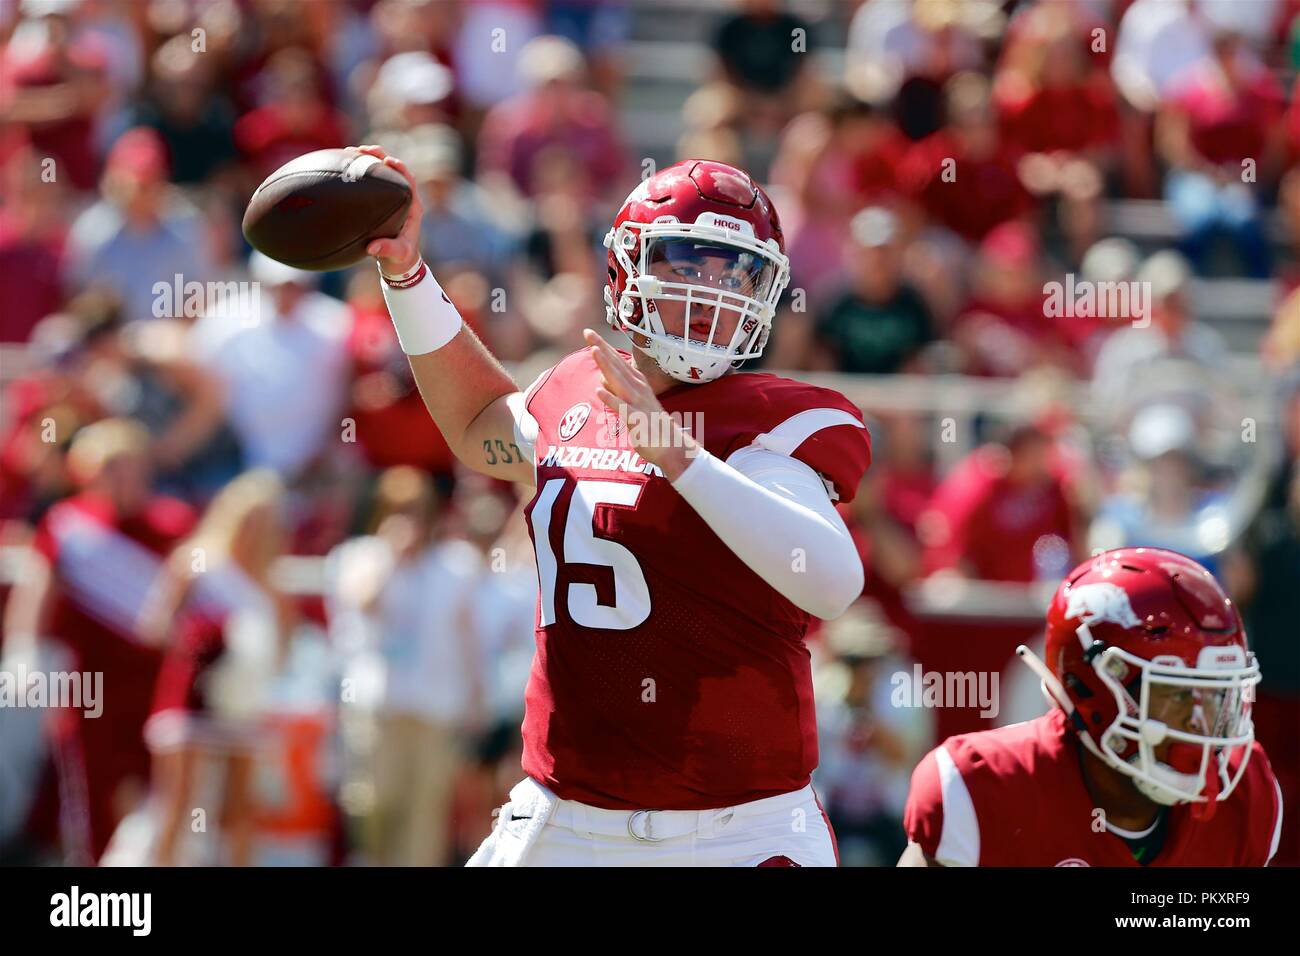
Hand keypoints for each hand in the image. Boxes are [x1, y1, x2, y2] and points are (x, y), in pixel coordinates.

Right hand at [356, 144, 423, 275]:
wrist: (398, 263)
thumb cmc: (401, 258)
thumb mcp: (397, 255)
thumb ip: (388, 250)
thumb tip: (372, 247)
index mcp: (412, 206)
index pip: (409, 180)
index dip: (400, 168)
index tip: (388, 161)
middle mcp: (402, 198)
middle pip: (393, 169)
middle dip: (379, 155)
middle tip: (363, 149)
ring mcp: (390, 197)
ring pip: (381, 172)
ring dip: (367, 160)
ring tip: (350, 152)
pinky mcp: (378, 201)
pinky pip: (370, 182)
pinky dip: (359, 172)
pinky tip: (343, 166)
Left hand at [583, 329, 696, 480]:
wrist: (671, 446)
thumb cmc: (650, 424)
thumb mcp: (632, 402)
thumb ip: (618, 390)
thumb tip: (602, 380)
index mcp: (637, 383)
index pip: (617, 361)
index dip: (603, 346)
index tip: (589, 332)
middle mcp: (637, 389)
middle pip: (616, 365)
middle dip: (602, 348)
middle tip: (588, 332)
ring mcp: (638, 403)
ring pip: (619, 381)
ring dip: (606, 366)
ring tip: (593, 350)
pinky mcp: (637, 419)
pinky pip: (622, 408)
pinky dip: (611, 399)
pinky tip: (599, 391)